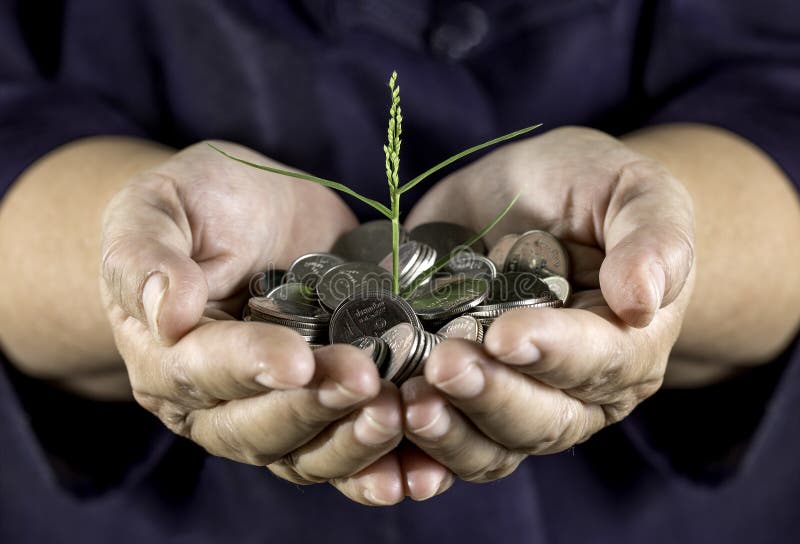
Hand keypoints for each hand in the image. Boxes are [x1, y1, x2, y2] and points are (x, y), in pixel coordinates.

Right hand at [100, 141, 404, 504]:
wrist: (252, 213)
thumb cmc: (197, 205)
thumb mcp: (156, 209)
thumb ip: (146, 258)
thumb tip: (167, 313)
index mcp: (166, 356)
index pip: (204, 371)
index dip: (252, 368)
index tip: (299, 360)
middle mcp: (214, 402)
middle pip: (258, 428)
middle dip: (314, 407)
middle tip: (366, 381)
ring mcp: (271, 410)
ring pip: (305, 454)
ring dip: (351, 443)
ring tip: (397, 414)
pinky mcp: (321, 407)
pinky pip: (343, 452)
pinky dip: (379, 464)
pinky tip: (419, 468)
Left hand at [400, 126, 695, 492]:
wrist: (536, 199)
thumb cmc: (592, 191)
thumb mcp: (633, 191)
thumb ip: (652, 238)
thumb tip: (642, 300)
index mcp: (625, 345)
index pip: (596, 362)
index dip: (550, 353)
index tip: (505, 335)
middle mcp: (576, 390)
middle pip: (540, 419)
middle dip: (489, 396)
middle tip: (443, 367)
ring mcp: (516, 401)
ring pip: (491, 447)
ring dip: (449, 433)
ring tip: (408, 403)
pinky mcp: (464, 399)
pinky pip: (444, 444)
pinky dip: (415, 449)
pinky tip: (387, 426)